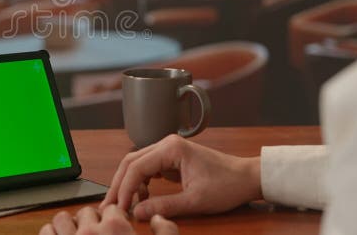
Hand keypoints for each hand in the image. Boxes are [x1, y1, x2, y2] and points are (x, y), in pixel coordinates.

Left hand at [38, 206, 177, 234]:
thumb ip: (166, 234)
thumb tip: (157, 219)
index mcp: (116, 230)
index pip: (110, 209)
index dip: (113, 220)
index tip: (114, 230)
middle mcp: (90, 232)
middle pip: (86, 212)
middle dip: (91, 223)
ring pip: (62, 219)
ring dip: (69, 226)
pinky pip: (46, 232)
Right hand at [100, 134, 261, 220]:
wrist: (247, 177)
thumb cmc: (227, 185)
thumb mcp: (195, 201)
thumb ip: (163, 206)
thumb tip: (137, 213)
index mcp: (171, 148)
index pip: (136, 167)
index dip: (124, 188)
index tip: (118, 207)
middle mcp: (167, 144)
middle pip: (131, 161)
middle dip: (119, 184)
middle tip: (109, 205)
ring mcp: (169, 149)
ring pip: (137, 164)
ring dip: (128, 183)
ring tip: (123, 203)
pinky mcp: (171, 158)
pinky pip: (147, 167)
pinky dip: (140, 182)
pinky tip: (142, 197)